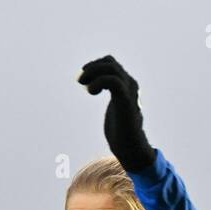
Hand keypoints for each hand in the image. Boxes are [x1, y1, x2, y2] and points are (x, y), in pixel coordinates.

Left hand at [77, 55, 155, 171]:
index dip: (95, 65)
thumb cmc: (121, 131)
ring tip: (85, 86)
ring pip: (111, 68)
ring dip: (94, 73)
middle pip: (110, 63)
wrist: (130, 147)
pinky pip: (113, 81)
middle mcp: (130, 84)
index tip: (83, 78)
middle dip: (92, 68)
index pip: (111, 63)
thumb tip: (96, 90)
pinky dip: (99, 82)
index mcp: (127, 84)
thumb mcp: (114, 108)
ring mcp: (130, 91)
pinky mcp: (126, 101)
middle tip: (80, 81)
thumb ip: (111, 96)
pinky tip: (92, 92)